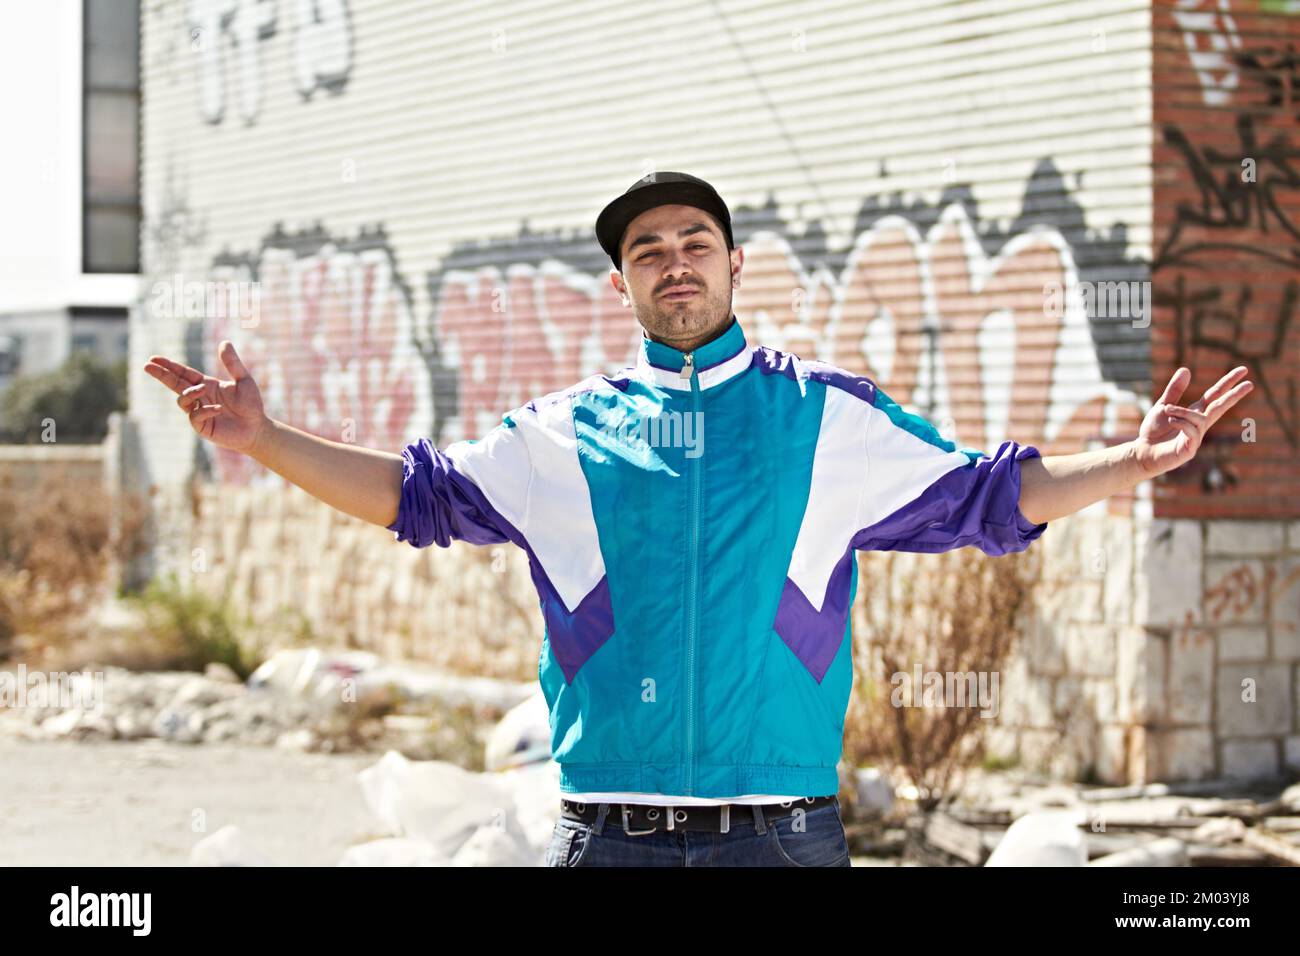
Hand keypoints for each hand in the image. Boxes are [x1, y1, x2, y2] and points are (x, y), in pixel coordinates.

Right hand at [143, 340, 268, 454]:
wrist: (257, 428)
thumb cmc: (251, 404)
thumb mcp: (243, 380)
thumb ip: (232, 363)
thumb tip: (224, 342)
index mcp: (206, 384)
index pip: (183, 373)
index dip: (169, 366)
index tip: (154, 358)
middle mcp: (199, 397)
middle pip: (175, 384)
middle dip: (161, 375)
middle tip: (146, 365)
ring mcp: (199, 412)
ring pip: (182, 400)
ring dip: (189, 393)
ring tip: (202, 389)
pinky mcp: (203, 427)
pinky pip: (195, 417)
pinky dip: (204, 411)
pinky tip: (218, 409)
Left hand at [1131, 366, 1253, 478]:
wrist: (1143, 451)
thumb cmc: (1154, 431)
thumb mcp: (1163, 406)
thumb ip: (1175, 390)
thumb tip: (1186, 369)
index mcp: (1195, 412)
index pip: (1215, 395)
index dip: (1228, 383)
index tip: (1243, 371)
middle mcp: (1199, 424)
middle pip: (1220, 407)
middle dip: (1234, 395)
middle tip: (1250, 383)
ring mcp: (1197, 437)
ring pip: (1200, 419)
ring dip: (1182, 412)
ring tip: (1167, 410)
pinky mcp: (1190, 449)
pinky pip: (1192, 432)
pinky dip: (1181, 423)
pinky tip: (1170, 422)